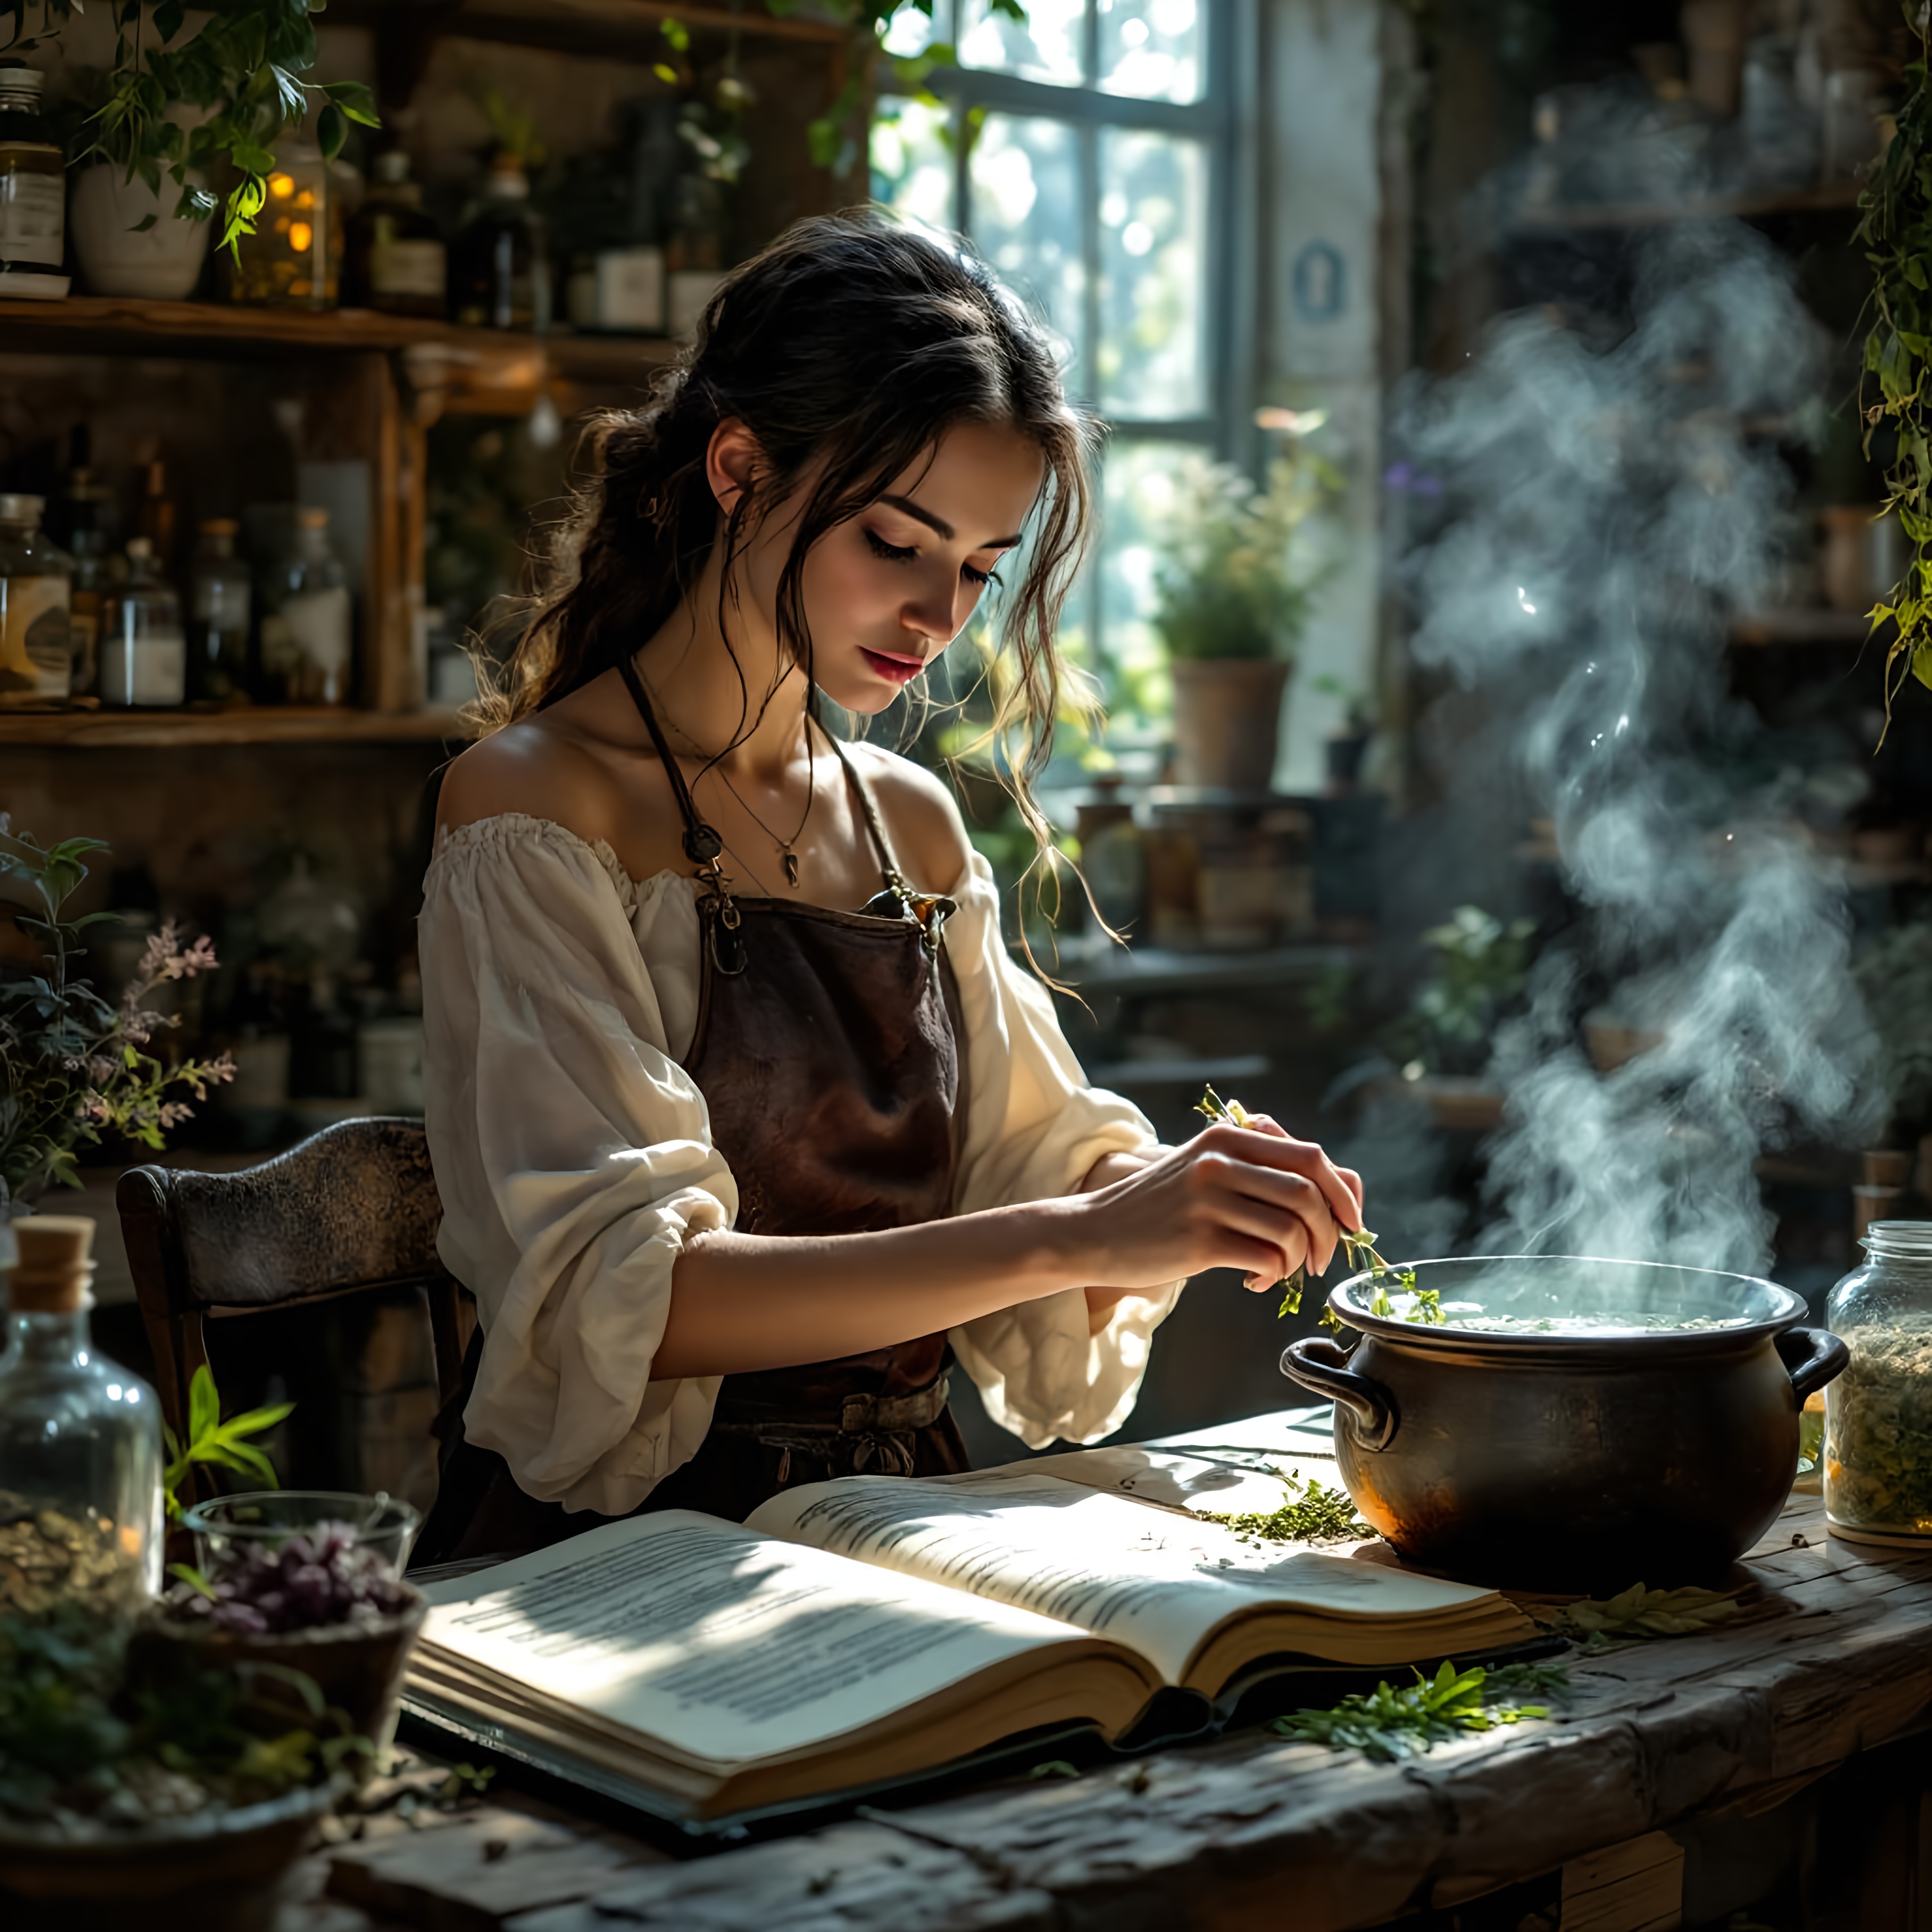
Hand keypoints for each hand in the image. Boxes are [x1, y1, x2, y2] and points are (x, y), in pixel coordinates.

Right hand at [1061, 1121, 1364, 1296]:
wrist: (1093, 1232)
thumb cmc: (1161, 1207)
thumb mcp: (1210, 1171)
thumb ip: (1267, 1171)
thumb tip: (1348, 1188)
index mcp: (1227, 1136)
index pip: (1311, 1156)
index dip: (1343, 1192)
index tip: (1351, 1223)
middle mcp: (1219, 1160)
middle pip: (1309, 1193)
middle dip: (1329, 1233)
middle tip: (1321, 1261)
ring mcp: (1208, 1199)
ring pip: (1292, 1229)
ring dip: (1300, 1260)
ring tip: (1280, 1271)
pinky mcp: (1198, 1240)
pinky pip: (1265, 1258)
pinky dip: (1273, 1274)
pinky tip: (1255, 1280)